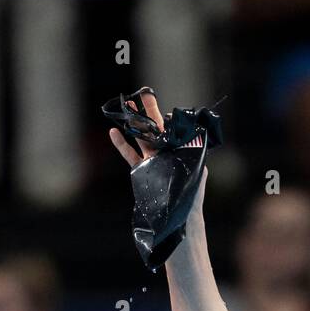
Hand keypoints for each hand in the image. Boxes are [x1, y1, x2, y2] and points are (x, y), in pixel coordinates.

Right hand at [108, 87, 206, 216]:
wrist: (180, 217)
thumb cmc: (192, 197)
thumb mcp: (196, 172)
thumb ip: (194, 156)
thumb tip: (193, 142)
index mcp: (178, 151)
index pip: (171, 129)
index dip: (166, 117)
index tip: (163, 107)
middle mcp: (164, 153)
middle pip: (155, 128)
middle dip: (149, 110)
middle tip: (143, 93)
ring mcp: (152, 161)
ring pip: (141, 137)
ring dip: (134, 122)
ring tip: (127, 106)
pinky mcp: (142, 171)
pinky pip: (130, 155)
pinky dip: (122, 145)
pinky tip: (113, 132)